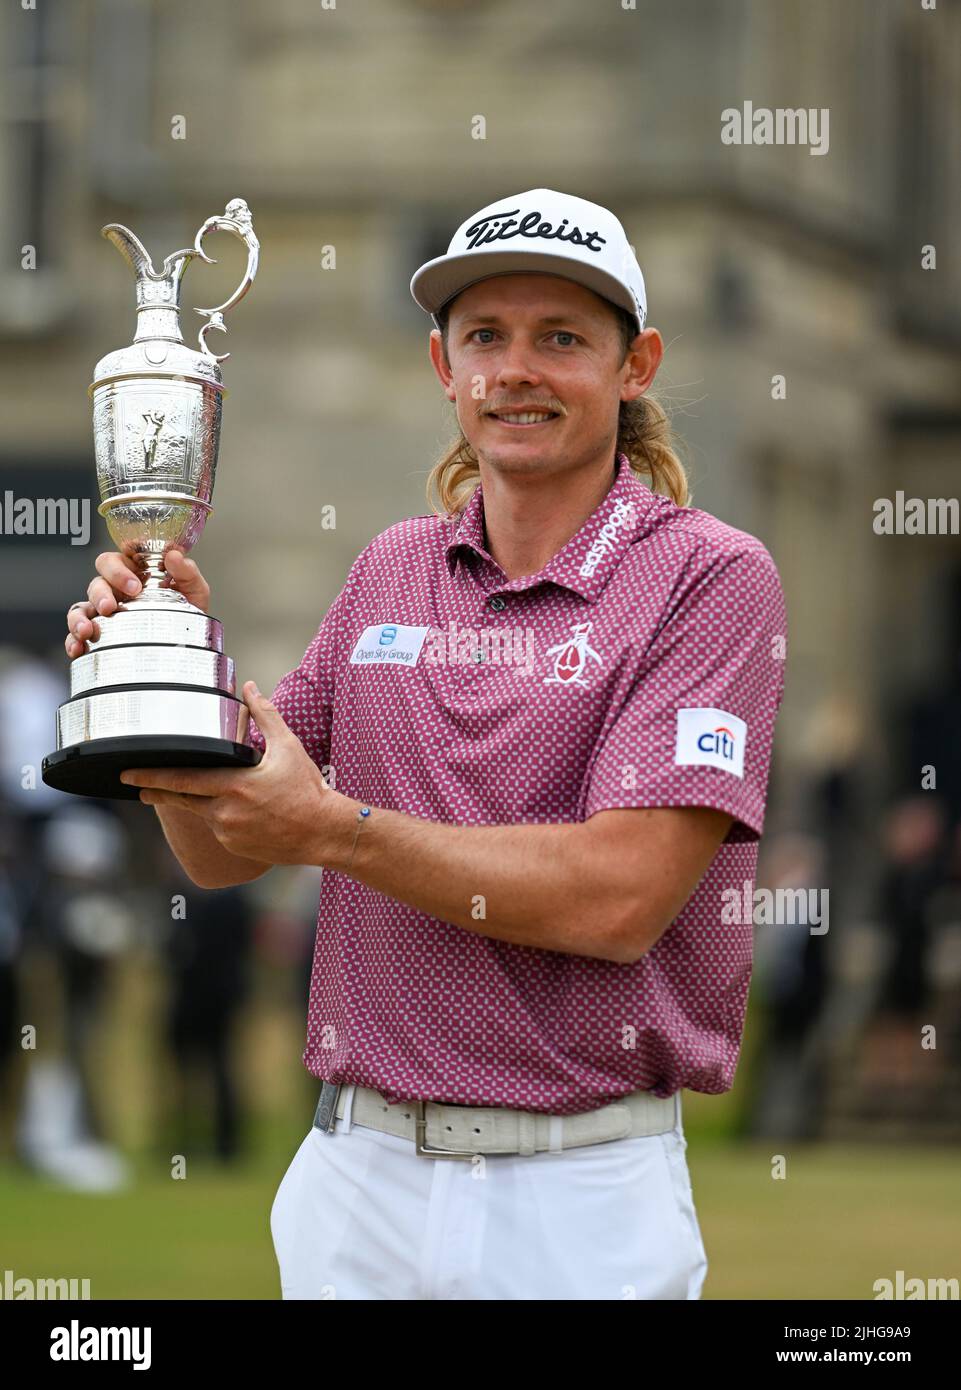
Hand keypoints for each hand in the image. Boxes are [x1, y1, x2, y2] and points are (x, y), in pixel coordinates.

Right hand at [64, 549, 209, 658]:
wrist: (188, 645)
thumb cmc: (188, 611)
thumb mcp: (194, 590)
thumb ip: (187, 572)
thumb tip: (174, 556)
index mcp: (134, 572)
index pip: (116, 560)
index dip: (118, 568)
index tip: (134, 583)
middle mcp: (115, 589)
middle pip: (97, 581)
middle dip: (102, 593)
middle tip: (113, 607)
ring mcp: (104, 611)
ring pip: (81, 606)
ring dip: (80, 617)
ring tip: (89, 630)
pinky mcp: (99, 633)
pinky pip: (77, 634)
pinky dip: (73, 640)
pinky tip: (79, 648)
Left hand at [118, 681, 352, 867]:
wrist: (324, 832)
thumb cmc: (308, 788)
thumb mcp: (288, 746)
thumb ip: (265, 714)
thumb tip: (249, 687)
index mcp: (234, 786)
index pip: (182, 780)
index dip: (152, 776)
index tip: (129, 772)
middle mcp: (225, 812)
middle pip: (179, 799)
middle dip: (154, 790)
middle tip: (134, 783)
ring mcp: (228, 833)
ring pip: (203, 813)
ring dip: (202, 801)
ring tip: (227, 793)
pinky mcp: (234, 848)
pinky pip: (219, 829)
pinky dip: (222, 817)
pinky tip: (245, 812)